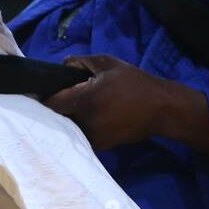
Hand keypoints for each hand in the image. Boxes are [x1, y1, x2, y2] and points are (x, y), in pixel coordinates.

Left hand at [46, 54, 208, 152]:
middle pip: (59, 117)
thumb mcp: (108, 63)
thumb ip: (81, 61)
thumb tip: (63, 65)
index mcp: (86, 99)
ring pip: (71, 127)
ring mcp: (94, 137)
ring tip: (83, 107)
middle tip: (66, 98)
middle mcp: (86, 122)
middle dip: (60, 108)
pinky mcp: (101, 146)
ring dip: (72, 118)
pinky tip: (95, 117)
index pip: (52, 104)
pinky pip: (83, 135)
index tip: (46, 91)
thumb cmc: (135, 83)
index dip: (46, 97)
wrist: (161, 109)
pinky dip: (84, 127)